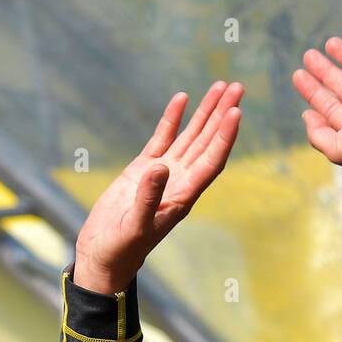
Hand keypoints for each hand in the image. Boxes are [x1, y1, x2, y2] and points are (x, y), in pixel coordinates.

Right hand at [73, 81, 242, 293]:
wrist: (103, 254)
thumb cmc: (122, 248)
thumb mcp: (135, 226)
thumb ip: (148, 198)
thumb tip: (160, 166)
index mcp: (183, 196)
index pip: (210, 161)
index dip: (224, 137)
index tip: (235, 112)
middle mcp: (179, 181)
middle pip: (207, 143)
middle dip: (222, 115)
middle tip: (237, 87)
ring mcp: (161, 174)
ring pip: (189, 137)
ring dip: (205, 113)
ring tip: (220, 87)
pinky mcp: (142, 170)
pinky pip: (162, 139)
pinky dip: (173, 119)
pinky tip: (182, 99)